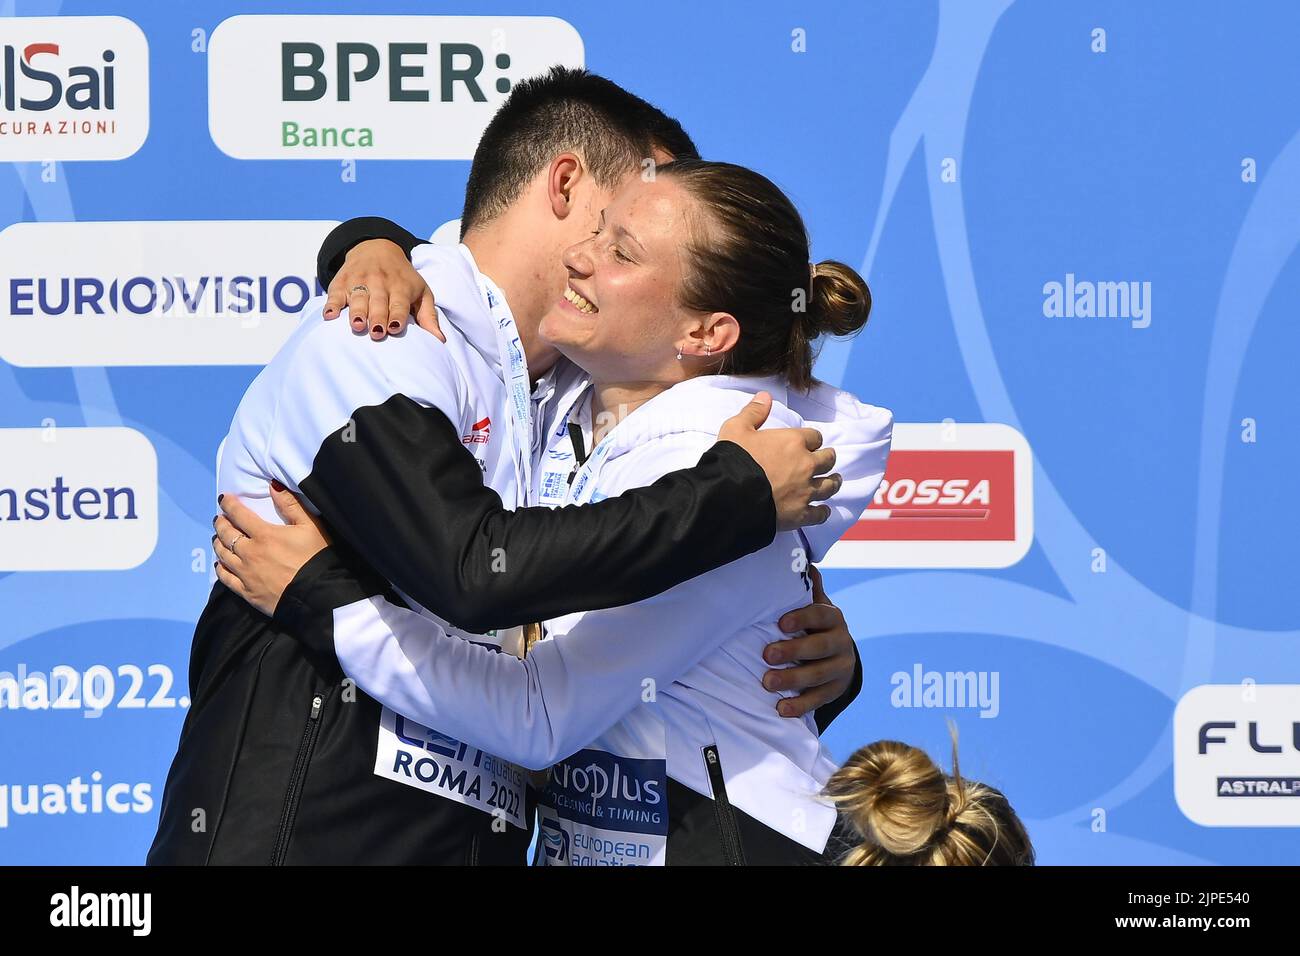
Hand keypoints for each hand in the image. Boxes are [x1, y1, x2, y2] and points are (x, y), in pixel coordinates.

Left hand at [212, 482, 331, 615]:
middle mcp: (250, 553)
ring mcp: (246, 574)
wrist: (319, 595)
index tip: (223, 499)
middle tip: (219, 519)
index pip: (239, 515)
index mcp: (264, 535)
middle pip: (226, 534)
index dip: (228, 504)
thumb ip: (291, 505)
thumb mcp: (311, 526)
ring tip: (217, 538)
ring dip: (218, 543)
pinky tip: (219, 564)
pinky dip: (220, 568)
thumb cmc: (318, 558)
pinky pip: (226, 578)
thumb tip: (272, 485)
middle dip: (221, 523)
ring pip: (223, 555)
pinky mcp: (247, 592)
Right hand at [321, 238, 443, 342]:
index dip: (397, 315)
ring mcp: (360, 280)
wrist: (377, 248)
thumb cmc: (404, 278)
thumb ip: (429, 317)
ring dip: (357, 312)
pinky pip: (335, 293)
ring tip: (357, 325)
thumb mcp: (421, 292)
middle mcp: (380, 282)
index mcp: (401, 287)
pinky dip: (332, 303)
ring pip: (358, 297)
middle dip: (378, 317)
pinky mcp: (342, 281)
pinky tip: (330, 315)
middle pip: (378, 302)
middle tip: (377, 333)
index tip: (395, 328)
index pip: (399, 303)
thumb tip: (440, 340)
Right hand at [717, 392, 840, 530]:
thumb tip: (765, 396)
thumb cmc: (733, 460)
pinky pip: (820, 513)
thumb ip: (753, 412)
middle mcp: (806, 465)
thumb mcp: (736, 428)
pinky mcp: (801, 514)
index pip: (815, 437)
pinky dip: (823, 512)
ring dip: (833, 482)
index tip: (810, 443)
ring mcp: (805, 491)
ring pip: (830, 485)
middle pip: (828, 459)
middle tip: (826, 460)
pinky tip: (823, 511)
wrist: (729, 496)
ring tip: (834, 481)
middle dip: (828, 458)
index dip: (812, 440)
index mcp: (793, 442)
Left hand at [763, 567, 856, 717]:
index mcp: (833, 618)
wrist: (839, 655)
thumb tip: (803, 559)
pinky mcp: (836, 690)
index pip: (821, 615)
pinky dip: (800, 705)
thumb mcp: (813, 606)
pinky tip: (781, 709)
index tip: (781, 623)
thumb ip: (807, 589)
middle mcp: (842, 642)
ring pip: (820, 675)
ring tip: (767, 683)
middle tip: (767, 655)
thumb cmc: (814, 625)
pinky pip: (819, 699)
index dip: (802, 618)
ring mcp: (841, 668)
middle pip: (820, 647)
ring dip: (793, 680)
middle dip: (793, 651)